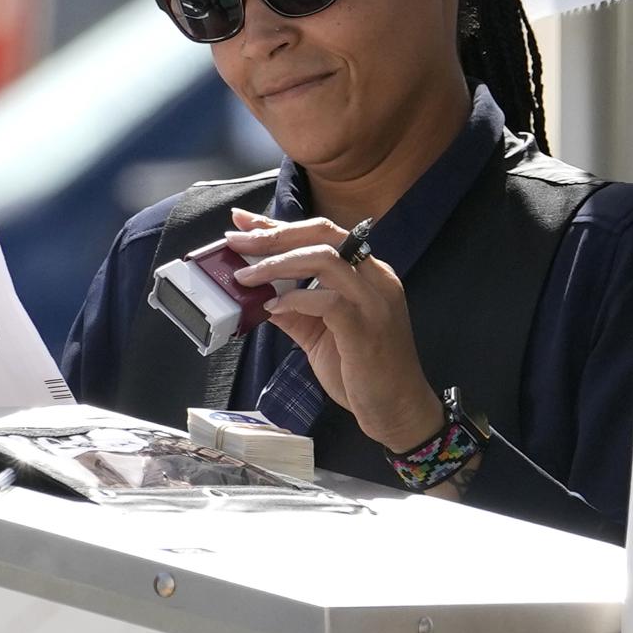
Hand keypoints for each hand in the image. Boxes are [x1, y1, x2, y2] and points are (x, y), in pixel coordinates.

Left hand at [227, 209, 442, 451]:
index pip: (321, 235)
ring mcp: (373, 300)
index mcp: (365, 274)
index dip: (279, 225)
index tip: (242, 221)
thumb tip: (258, 295)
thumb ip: (294, 312)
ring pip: (324, 259)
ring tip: (245, 276)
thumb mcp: (320, 335)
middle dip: (275, 234)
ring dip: (278, 264)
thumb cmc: (362, 372)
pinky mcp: (366, 327)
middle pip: (323, 234)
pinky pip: (327, 301)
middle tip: (236, 240)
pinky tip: (272, 308)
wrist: (396, 410)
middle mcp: (374, 278)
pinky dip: (294, 300)